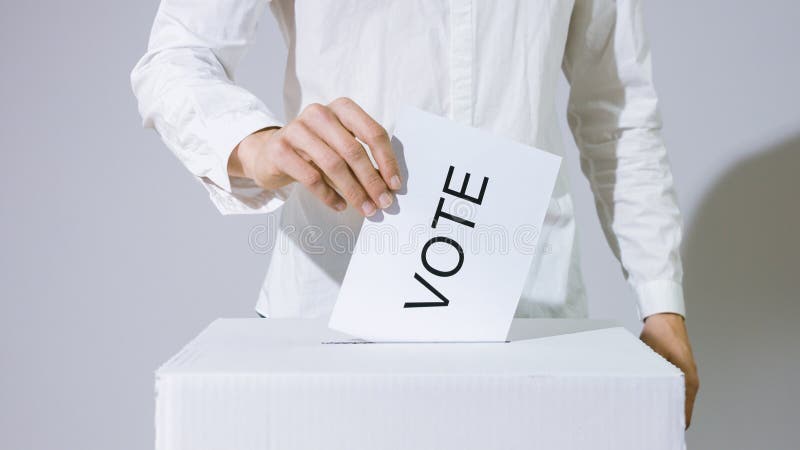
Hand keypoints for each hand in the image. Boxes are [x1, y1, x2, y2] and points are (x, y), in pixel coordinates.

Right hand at [228, 97, 401, 216]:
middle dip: (371, 180)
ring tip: (365, 208)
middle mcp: (319, 113)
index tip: (394, 184)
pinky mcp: (280, 149)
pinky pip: (311, 178)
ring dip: (353, 191)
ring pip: (333, 164)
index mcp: (341, 108)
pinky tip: (340, 205)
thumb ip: (363, 159)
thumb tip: (387, 186)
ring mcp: (296, 129)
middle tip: (383, 202)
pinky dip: (329, 196)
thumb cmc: (314, 151)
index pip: (372, 132)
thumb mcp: (340, 147)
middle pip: (353, 150)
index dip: (386, 160)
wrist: (270, 153)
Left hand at [640, 313, 698, 428]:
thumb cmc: (662, 332)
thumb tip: (644, 388)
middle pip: (681, 407)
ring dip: (666, 404)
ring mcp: (684, 375)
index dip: (674, 421)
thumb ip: (652, 372)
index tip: (663, 426)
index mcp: (688, 378)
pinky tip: (651, 395)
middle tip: (651, 420)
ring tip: (649, 410)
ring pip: (677, 398)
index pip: (685, 411)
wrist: (665, 318)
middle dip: (667, 415)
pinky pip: (673, 388)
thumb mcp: (653, 354)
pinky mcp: (678, 371)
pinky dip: (665, 394)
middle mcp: (689, 379)